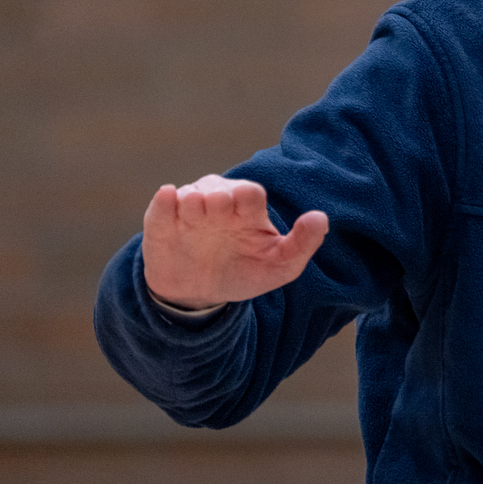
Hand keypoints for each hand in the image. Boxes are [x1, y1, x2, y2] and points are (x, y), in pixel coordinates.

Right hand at [141, 174, 328, 310]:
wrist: (199, 295)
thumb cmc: (244, 272)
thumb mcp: (279, 266)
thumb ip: (303, 243)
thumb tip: (321, 218)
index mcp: (249, 210)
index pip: (250, 192)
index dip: (247, 198)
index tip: (244, 214)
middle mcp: (220, 204)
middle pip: (219, 189)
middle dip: (219, 202)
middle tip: (217, 216)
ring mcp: (190, 210)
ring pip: (192, 194)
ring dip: (195, 206)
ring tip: (196, 226)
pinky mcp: (161, 220)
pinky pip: (162, 202)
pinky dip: (166, 202)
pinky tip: (170, 202)